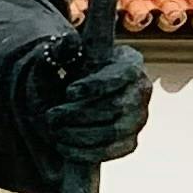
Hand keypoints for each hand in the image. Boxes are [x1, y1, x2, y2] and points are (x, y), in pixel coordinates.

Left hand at [38, 37, 151, 172]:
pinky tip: (63, 146)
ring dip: (79, 134)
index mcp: (130, 62)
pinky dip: (85, 152)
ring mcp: (139, 118)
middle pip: (116, 106)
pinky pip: (111, 151)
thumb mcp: (63, 58)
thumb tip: (68, 41)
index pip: (122, 75)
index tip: (69, 92)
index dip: (96, 86)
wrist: (71, 101)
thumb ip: (63, 49)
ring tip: (54, 130)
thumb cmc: (70, 73)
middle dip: (80, 113)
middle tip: (51, 116)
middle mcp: (141, 90)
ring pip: (113, 131)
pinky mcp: (130, 142)